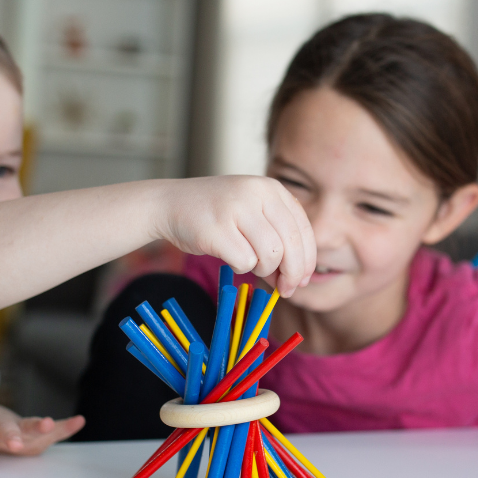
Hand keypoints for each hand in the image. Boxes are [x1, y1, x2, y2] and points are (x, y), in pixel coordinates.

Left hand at [0, 403, 85, 465]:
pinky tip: (79, 422)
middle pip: (5, 426)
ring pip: (28, 424)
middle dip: (11, 434)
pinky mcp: (31, 432)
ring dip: (39, 425)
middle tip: (16, 444)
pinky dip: (65, 425)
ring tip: (50, 423)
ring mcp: (16, 425)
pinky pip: (50, 429)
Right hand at [156, 176, 315, 296]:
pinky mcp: (217, 229)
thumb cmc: (216, 215)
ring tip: (248, 262)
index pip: (303, 229)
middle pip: (291, 245)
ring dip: (263, 269)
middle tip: (285, 289)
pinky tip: (229, 257)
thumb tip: (298, 279)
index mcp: (271, 188)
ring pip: (270, 255)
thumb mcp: (253, 215)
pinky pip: (244, 262)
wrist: (169, 204)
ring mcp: (236, 209)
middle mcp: (257, 193)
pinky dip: (239, 267)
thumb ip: (278, 239)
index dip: (307, 259)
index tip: (304, 279)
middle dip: (292, 273)